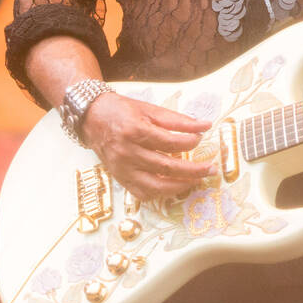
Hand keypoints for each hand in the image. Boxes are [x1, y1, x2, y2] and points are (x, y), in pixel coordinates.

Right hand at [79, 92, 214, 199]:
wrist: (92, 118)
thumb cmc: (122, 111)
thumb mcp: (150, 109)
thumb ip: (178, 120)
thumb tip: (205, 125)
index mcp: (135, 131)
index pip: (170, 143)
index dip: (189, 143)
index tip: (200, 139)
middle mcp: (127, 153)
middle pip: (166, 167)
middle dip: (193, 170)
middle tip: (210, 168)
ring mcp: (123, 169)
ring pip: (156, 186)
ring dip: (180, 185)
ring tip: (197, 181)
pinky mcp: (120, 178)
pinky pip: (143, 193)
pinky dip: (161, 193)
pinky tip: (174, 186)